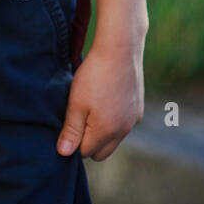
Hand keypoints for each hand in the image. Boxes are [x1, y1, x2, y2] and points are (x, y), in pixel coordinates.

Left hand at [55, 40, 143, 160]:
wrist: (120, 49)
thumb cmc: (94, 75)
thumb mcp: (76, 102)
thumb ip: (71, 130)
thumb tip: (64, 154)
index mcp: (106, 132)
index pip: (86, 152)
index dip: (74, 140)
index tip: (70, 121)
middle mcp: (124, 131)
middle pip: (102, 152)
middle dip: (89, 141)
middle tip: (79, 116)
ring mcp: (133, 120)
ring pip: (114, 139)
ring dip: (102, 131)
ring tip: (92, 105)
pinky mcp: (139, 109)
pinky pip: (123, 125)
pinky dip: (114, 120)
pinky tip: (106, 99)